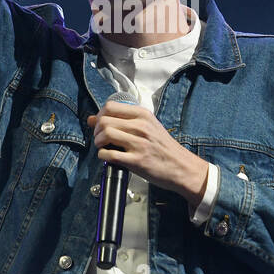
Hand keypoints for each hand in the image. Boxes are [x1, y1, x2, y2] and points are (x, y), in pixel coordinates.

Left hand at [88, 101, 209, 209]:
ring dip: (98, 142)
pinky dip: (103, 155)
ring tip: (104, 146)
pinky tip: (108, 156)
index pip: (110, 106)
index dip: (100, 115)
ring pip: (106, 134)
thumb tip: (92, 118)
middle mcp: (141, 126)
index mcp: (143, 115)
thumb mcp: (146, 127)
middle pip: (105, 120)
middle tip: (101, 138)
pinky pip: (110, 154)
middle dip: (97, 130)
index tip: (101, 124)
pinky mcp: (137, 161)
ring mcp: (139, 144)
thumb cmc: (163, 147)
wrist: (181, 166)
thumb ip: (121, 120)